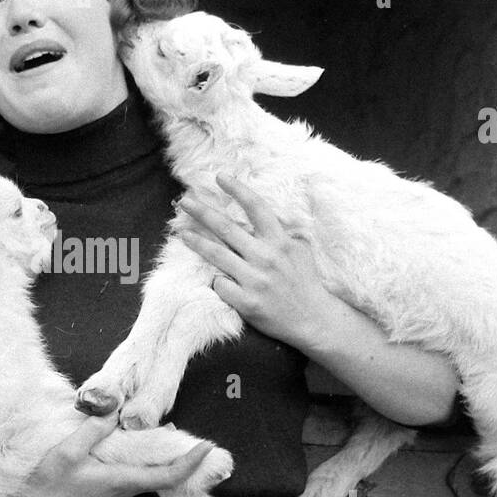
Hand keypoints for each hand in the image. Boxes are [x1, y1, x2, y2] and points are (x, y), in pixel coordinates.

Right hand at [0, 412, 217, 496]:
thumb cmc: (44, 482)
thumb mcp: (66, 452)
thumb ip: (93, 430)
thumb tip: (115, 409)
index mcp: (119, 482)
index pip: (167, 476)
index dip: (190, 463)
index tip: (207, 448)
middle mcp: (122, 489)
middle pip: (164, 475)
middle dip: (182, 457)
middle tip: (196, 437)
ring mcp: (114, 490)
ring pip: (150, 474)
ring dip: (163, 457)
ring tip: (171, 432)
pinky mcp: (105, 487)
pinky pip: (135, 473)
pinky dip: (145, 458)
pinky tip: (139, 441)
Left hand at [172, 172, 337, 350]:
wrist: (313, 320)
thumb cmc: (305, 282)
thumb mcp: (300, 250)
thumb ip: (282, 234)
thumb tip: (263, 219)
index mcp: (280, 242)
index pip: (256, 208)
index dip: (238, 190)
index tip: (220, 177)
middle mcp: (266, 258)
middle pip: (226, 228)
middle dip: (202, 212)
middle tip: (184, 201)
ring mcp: (255, 280)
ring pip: (216, 255)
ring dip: (196, 242)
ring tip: (182, 232)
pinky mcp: (247, 302)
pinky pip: (221, 285)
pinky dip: (218, 281)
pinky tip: (218, 280)